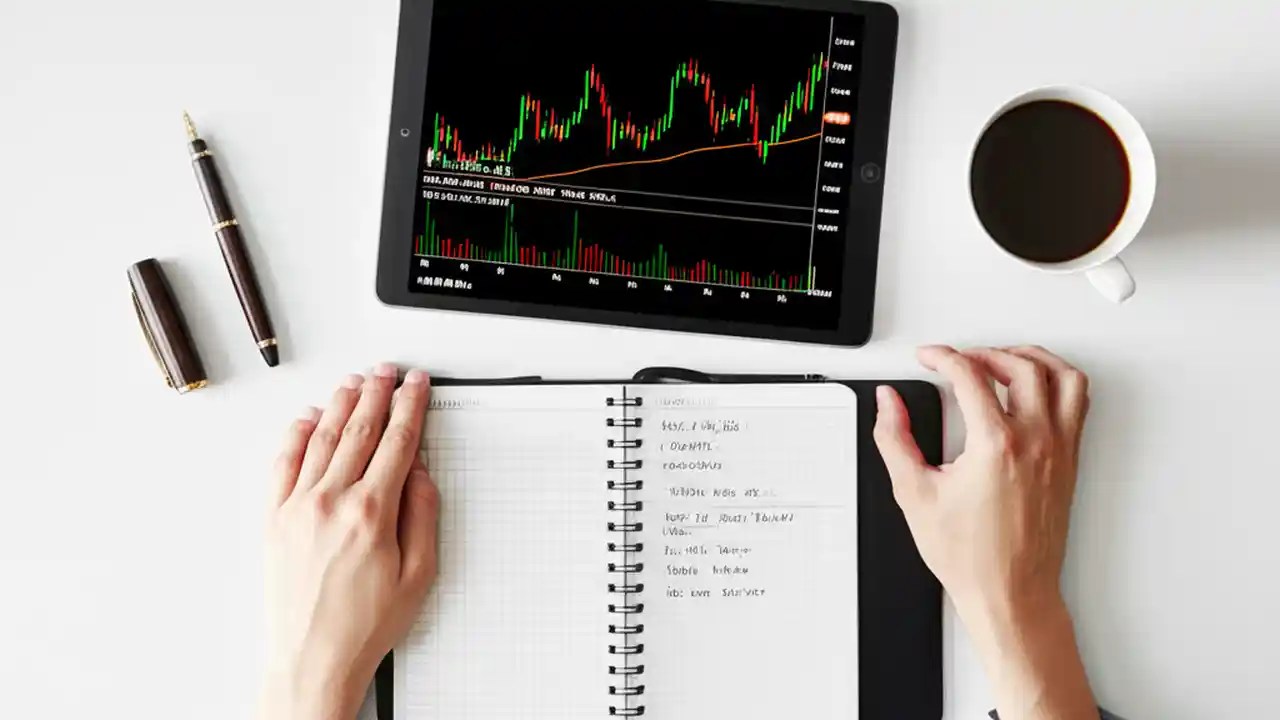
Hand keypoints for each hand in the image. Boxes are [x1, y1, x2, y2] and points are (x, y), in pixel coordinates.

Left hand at [260, 364, 439, 719]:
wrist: (311, 659)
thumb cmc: (363, 626)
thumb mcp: (418, 575)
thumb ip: (422, 516)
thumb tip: (418, 474)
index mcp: (371, 513)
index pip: (398, 442)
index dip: (411, 406)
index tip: (417, 386)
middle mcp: (331, 502)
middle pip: (359, 429)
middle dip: (378, 393)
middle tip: (388, 371)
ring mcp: (297, 507)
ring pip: (321, 438)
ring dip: (341, 403)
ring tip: (354, 382)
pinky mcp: (273, 518)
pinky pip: (283, 462)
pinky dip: (297, 434)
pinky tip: (308, 418)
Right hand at [874, 345, 1095, 719]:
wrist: (1011, 593)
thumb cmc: (971, 557)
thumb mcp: (915, 494)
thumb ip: (895, 440)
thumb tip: (888, 404)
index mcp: (996, 446)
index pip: (970, 376)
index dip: (943, 357)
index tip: (929, 358)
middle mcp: (1035, 442)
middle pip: (1019, 366)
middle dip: (984, 352)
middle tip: (959, 360)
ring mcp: (1059, 450)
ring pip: (1062, 376)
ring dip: (1030, 358)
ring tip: (1003, 360)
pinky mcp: (1070, 462)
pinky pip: (1077, 403)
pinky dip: (1058, 381)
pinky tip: (1035, 387)